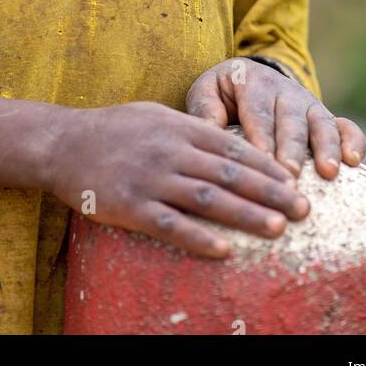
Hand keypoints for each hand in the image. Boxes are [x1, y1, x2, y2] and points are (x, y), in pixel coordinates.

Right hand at [49, 100, 309, 259]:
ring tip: (277, 229)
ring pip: (208, 199)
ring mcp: (150, 178)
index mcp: (178, 127)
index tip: (295, 181)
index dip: (267, 165)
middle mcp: (169, 151)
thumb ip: (191, 128)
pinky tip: (225, 251)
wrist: (63, 143)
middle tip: (302, 209)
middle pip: (229, 173)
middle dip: (270, 192)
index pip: (233, 147)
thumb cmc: (113, 128)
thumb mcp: (155, 114)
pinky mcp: (131, 206)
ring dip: (246, 214)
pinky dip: (200, 238)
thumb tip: (230, 142)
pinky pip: (171, 225)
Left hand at [186, 58, 365, 181]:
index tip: (262, 161)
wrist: (249, 79)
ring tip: (328, 172)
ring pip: (321, 123)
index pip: (257, 111)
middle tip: (291, 175)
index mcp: (252, 81)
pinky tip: (354, 162)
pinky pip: (347, 126)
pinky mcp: (327, 118)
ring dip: (326, 147)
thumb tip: (205, 138)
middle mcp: (284, 90)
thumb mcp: (206, 93)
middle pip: (291, 120)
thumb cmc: (222, 94)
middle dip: (292, 148)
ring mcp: (309, 104)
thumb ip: (205, 112)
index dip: (261, 136)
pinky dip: (354, 141)